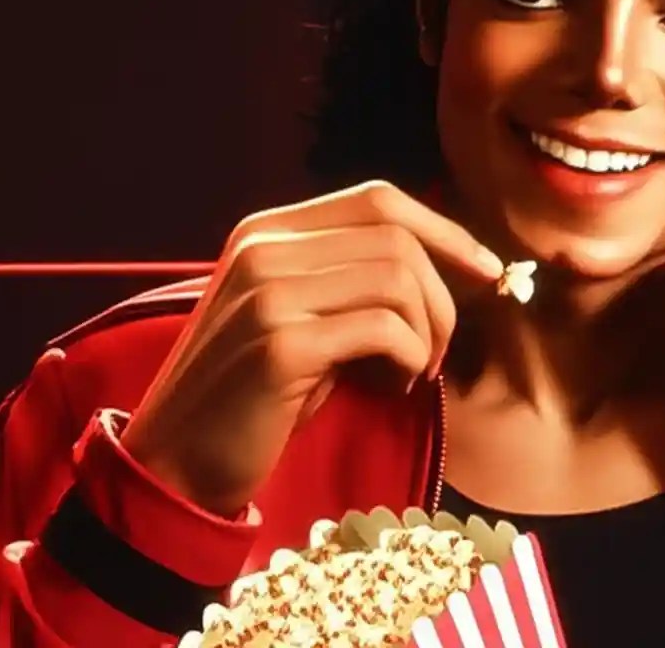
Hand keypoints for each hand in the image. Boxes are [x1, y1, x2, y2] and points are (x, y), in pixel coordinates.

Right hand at [120, 181, 503, 515]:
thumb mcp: (299, 318)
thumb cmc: (255, 397)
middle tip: (437, 351)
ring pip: (398, 278)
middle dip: (442, 295)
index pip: (377, 200)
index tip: (487, 270)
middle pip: (396, 236)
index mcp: (265, 232)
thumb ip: (349, 279)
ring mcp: (267, 292)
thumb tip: (450, 264)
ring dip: (426, 332)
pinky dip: (409, 358)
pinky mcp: (280, 344)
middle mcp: (262, 248)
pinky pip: (385, 329)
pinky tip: (392, 386)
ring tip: (410, 373)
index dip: (444, 230)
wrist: (178, 464)